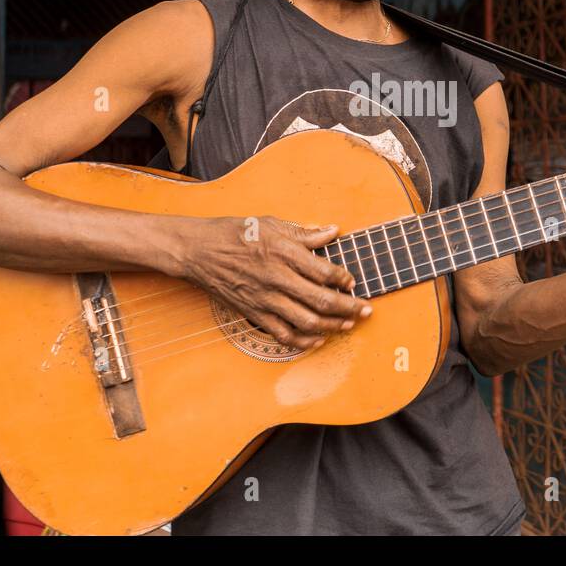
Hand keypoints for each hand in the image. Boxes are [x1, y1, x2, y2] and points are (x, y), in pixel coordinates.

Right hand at [175, 217, 371, 349]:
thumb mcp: (271, 223)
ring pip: (307, 321)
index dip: (344, 279)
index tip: (353, 281)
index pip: (324, 271)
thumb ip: (305, 233)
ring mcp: (265, 299)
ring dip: (333, 326)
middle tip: (367, 309)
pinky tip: (318, 338)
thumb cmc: (235, 233)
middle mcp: (276, 278)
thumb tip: (333, 231)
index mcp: (283, 251)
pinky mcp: (255, 313)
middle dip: (349, 308)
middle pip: (322, 300)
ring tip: (349, 324)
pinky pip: (284, 334)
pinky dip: (304, 341)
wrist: (199, 251)